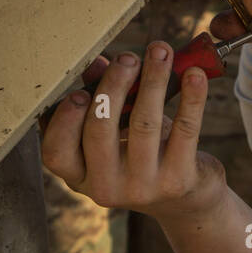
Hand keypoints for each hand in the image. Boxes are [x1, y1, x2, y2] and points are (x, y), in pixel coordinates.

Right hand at [40, 41, 226, 221]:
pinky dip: (191, 97)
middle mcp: (106, 188)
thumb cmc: (142, 155)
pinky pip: (185, 130)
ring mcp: (143, 187)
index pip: (56, 153)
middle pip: (99, 130)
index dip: (64, 121)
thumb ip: (101, 98)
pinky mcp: (179, 180)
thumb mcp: (116, 133)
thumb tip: (96, 62)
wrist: (184, 200)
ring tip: (160, 52)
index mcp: (81, 176)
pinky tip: (195, 74)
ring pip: (143, 125)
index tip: (80, 91)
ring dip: (152, 80)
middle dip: (113, 85)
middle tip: (128, 59)